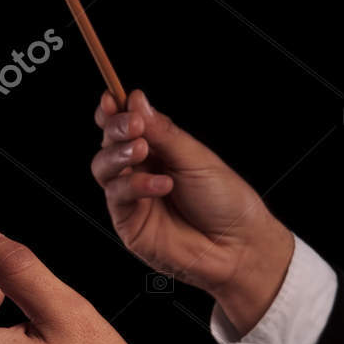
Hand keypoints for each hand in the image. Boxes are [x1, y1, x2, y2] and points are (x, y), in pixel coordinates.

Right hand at [91, 90, 294, 335]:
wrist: (239, 246)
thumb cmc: (226, 202)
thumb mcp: (196, 157)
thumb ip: (162, 132)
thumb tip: (136, 100)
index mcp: (158, 150)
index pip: (126, 126)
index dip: (114, 111)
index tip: (111, 98)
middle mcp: (141, 171)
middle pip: (109, 143)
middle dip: (115, 128)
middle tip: (131, 125)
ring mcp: (132, 198)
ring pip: (103, 167)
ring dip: (119, 154)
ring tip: (142, 150)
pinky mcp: (128, 223)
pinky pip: (117, 197)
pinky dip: (135, 186)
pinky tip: (161, 185)